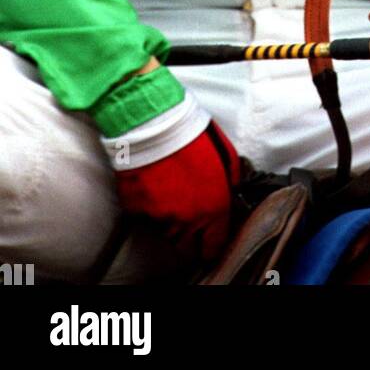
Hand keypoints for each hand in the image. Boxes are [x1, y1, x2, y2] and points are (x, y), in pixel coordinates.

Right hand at [114, 120, 241, 264]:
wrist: (155, 123)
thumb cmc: (192, 133)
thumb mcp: (225, 155)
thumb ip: (230, 181)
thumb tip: (232, 190)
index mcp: (213, 207)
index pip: (213, 246)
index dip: (211, 243)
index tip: (208, 239)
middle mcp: (187, 219)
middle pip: (187, 246)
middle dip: (189, 235)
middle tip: (188, 213)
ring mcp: (160, 216)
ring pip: (165, 233)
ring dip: (169, 221)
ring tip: (170, 193)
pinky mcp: (136, 209)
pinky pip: (144, 217)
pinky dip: (148, 207)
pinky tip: (153, 185)